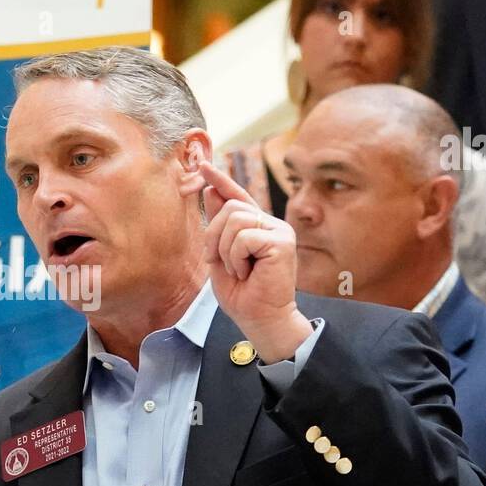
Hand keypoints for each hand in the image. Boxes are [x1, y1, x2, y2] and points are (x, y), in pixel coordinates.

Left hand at [197, 159, 311, 362]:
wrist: (259, 319)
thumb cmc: (242, 294)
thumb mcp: (220, 256)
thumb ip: (218, 226)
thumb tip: (210, 190)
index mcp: (256, 227)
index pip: (237, 196)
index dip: (220, 181)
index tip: (203, 166)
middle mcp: (270, 224)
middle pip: (230, 207)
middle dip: (213, 234)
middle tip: (217, 261)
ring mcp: (279, 231)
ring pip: (235, 220)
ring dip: (225, 250)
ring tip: (237, 270)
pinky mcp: (282, 242)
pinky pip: (244, 237)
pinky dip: (236, 257)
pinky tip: (246, 272)